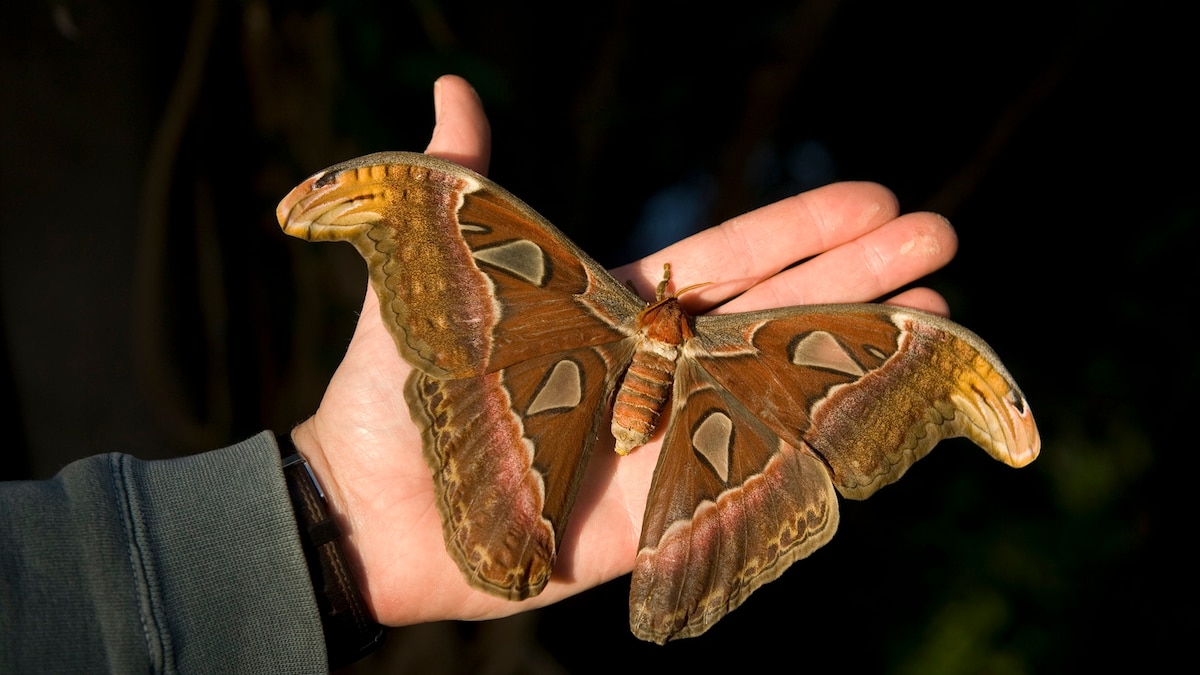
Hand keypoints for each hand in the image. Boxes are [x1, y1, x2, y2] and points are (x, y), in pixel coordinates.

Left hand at [290, 75, 957, 626]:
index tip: (872, 193)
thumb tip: (454, 84)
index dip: (799, 229)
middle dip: (857, 272)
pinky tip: (882, 413)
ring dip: (857, 349)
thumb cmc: (398, 393)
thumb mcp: (434, 277)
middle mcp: (656, 367)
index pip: (726, 259)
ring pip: (780, 387)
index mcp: (617, 308)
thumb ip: (462, 184)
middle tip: (939, 232)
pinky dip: (820, 446)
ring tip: (937, 309)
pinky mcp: (662, 509)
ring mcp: (667, 437)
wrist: (373, 512)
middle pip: (775, 311)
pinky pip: (754, 473)